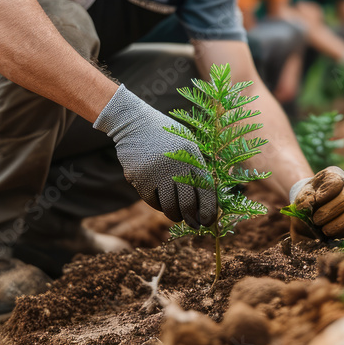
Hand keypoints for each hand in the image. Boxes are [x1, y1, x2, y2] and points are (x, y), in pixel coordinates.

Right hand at [94, 85, 216, 227]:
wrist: (134, 122)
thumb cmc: (166, 136)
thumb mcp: (187, 145)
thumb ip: (197, 167)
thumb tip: (207, 200)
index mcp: (193, 157)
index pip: (206, 191)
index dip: (209, 211)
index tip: (208, 222)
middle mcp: (177, 165)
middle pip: (187, 204)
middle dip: (190, 218)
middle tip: (191, 222)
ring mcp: (158, 173)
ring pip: (169, 207)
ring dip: (173, 214)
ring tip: (175, 213)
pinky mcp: (140, 178)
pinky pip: (152, 201)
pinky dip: (156, 203)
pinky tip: (159, 197)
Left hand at [288, 166, 343, 239]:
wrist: (309, 214)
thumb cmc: (305, 203)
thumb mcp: (301, 198)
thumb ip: (303, 200)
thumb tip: (307, 204)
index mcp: (333, 176)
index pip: (336, 181)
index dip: (327, 193)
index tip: (316, 201)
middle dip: (331, 210)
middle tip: (316, 220)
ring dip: (339, 223)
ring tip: (324, 231)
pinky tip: (332, 235)